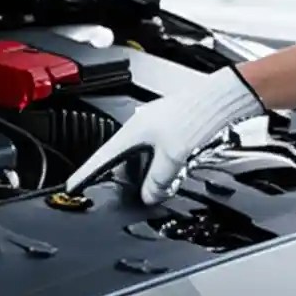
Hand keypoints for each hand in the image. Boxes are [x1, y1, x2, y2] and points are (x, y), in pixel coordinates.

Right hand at [64, 67, 264, 203]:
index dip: (86, 173)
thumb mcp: (173, 157)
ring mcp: (157, 125)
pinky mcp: (173, 127)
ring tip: (166, 182)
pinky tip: (179, 169)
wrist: (222, 99)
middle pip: (125, 158)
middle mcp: (141, 126)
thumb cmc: (195, 116)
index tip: (73, 184)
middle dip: (129, 177)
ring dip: (152, 171)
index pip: (102, 157)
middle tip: (134, 193)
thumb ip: (158, 180)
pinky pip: (161, 151)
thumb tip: (149, 195)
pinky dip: (166, 164)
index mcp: (132, 131)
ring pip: (145, 155)